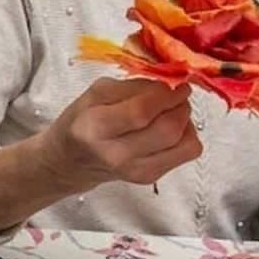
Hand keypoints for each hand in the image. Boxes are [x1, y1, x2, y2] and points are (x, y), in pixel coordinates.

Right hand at [41, 77, 201, 193]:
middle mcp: (117, 155)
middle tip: (177, 92)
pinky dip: (186, 135)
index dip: (166, 93)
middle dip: (180, 105)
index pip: (141, 111)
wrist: (71, 161)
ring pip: (185, 143)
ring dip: (186, 119)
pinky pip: (186, 153)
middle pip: (168, 130)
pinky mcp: (150, 178)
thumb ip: (132, 86)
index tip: (176, 80)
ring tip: (172, 109)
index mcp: (95, 129)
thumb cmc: (81, 123)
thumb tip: (168, 83)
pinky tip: (170, 127)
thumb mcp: (95, 93)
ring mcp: (136, 171)